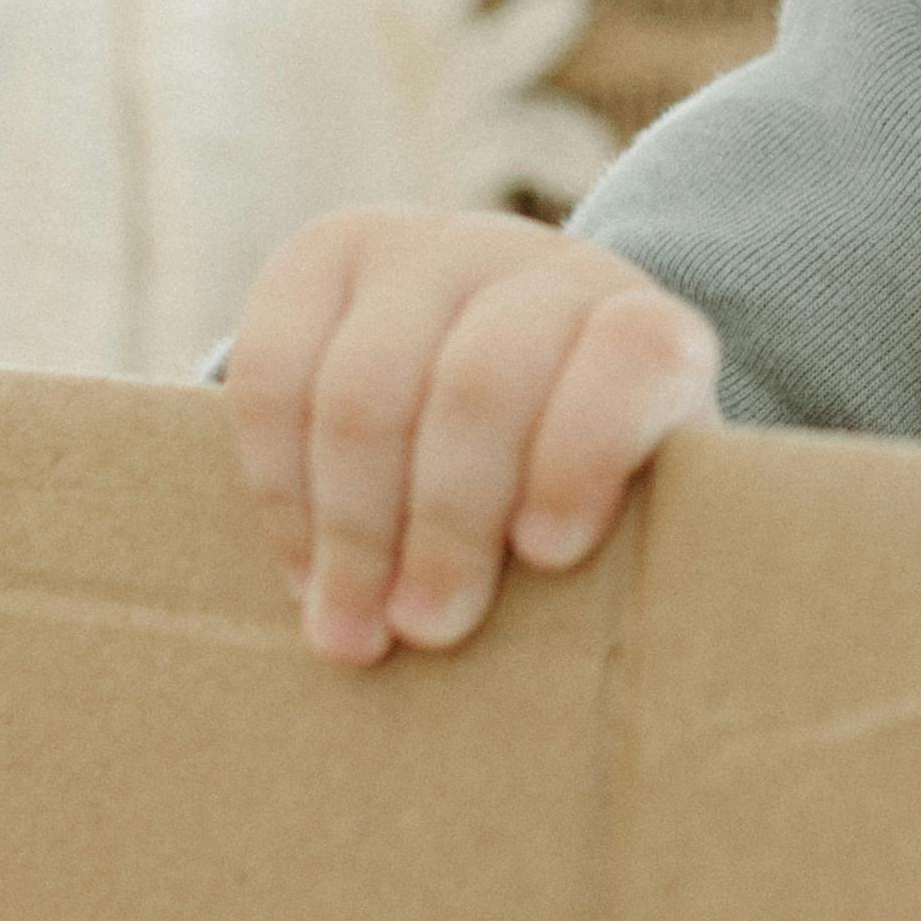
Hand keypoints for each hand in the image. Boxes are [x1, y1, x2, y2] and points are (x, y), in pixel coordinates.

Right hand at [223, 206, 718, 664]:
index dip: (584, 452)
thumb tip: (646, 672)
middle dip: (445, 524)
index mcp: (647, 329)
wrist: (507, 380)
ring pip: (365, 388)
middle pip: (479, 385)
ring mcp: (430, 248)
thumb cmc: (578, 497)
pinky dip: (279, 483)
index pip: (632, 357)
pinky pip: (273, 368)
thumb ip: (637, 563)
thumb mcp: (637, 524)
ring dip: (350, 527)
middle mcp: (541, 266)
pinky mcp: (327, 255)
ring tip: (349, 630)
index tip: (548, 555)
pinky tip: (301, 563)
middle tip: (427, 632)